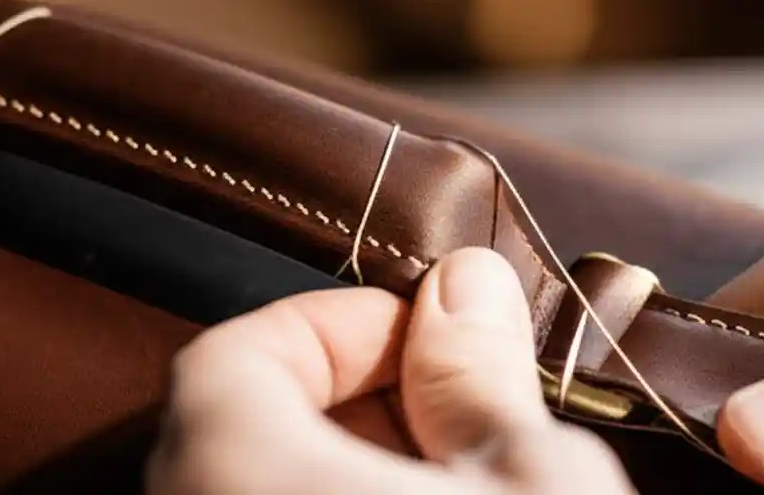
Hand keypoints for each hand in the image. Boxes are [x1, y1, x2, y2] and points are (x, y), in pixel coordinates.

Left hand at [147, 247, 633, 493]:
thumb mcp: (530, 486)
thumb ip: (481, 374)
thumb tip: (469, 288)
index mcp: (233, 472)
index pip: (235, 354)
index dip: (340, 324)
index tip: (428, 332)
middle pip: (250, 427)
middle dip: (364, 400)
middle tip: (462, 405)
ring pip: (268, 489)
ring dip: (358, 465)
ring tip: (464, 472)